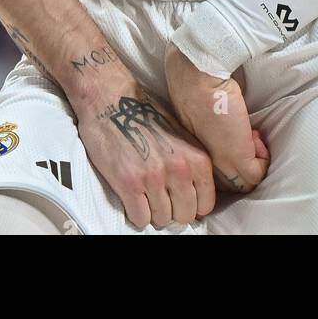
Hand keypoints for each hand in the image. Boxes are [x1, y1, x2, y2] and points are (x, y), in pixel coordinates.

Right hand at [72, 73, 216, 230]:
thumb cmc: (144, 114)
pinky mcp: (130, 183)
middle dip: (173, 210)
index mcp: (197, 157)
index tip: (181, 200)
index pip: (206, 204)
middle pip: (185, 215)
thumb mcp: (181, 135)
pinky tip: (132, 196)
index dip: (192, 204)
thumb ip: (192, 164)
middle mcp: (180, 169)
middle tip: (161, 198)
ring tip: (145, 193)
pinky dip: (136, 212)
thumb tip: (194, 192)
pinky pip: (140, 219)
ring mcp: (155, 177)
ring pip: (162, 220)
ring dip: (152, 211)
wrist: (111, 99)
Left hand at [164, 44, 269, 193]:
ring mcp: (222, 163)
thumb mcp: (199, 120)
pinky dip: (263, 159)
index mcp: (196, 158)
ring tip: (252, 136)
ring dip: (255, 161)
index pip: (215, 176)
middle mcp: (207, 166)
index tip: (234, 141)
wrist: (198, 82)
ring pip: (245, 182)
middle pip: (229, 182)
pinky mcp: (238, 158)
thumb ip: (208, 136)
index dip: (228, 161)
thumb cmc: (198, 93)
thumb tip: (225, 136)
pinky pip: (257, 174)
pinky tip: (255, 136)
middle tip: (246, 139)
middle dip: (242, 163)